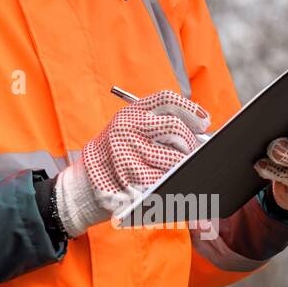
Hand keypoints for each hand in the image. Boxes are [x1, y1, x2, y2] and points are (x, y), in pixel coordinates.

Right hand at [54, 90, 210, 236]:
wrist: (84, 186)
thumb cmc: (115, 158)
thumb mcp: (128, 133)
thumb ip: (157, 127)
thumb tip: (201, 132)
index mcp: (128, 114)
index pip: (166, 100)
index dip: (190, 109)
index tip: (203, 122)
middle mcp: (126, 129)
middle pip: (175, 128)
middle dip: (190, 143)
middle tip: (193, 154)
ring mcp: (127, 154)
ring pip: (174, 158)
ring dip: (182, 168)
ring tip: (177, 172)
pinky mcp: (130, 180)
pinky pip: (165, 182)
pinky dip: (172, 184)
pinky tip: (168, 186)